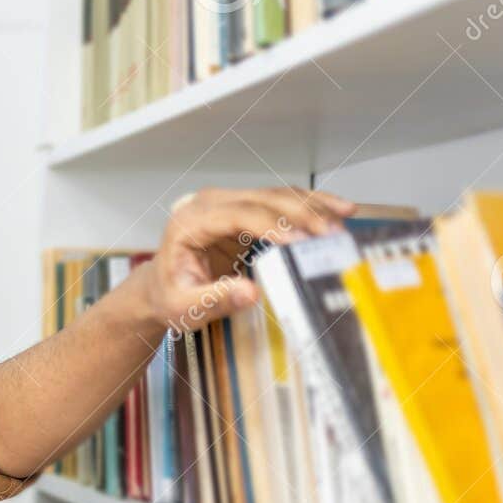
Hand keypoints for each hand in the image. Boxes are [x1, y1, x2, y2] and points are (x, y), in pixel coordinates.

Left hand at [139, 185, 355, 332]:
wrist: (160, 289)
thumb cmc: (169, 296)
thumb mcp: (184, 307)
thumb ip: (214, 299)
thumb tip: (250, 293)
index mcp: (189, 222)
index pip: (237, 215)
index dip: (272, 226)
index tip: (301, 242)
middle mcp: (207, 204)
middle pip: (261, 198)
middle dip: (301, 213)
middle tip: (332, 233)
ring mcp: (226, 203)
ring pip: (275, 195)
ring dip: (311, 206)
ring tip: (342, 219)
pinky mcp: (243, 210)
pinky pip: (279, 203)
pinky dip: (308, 206)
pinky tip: (334, 209)